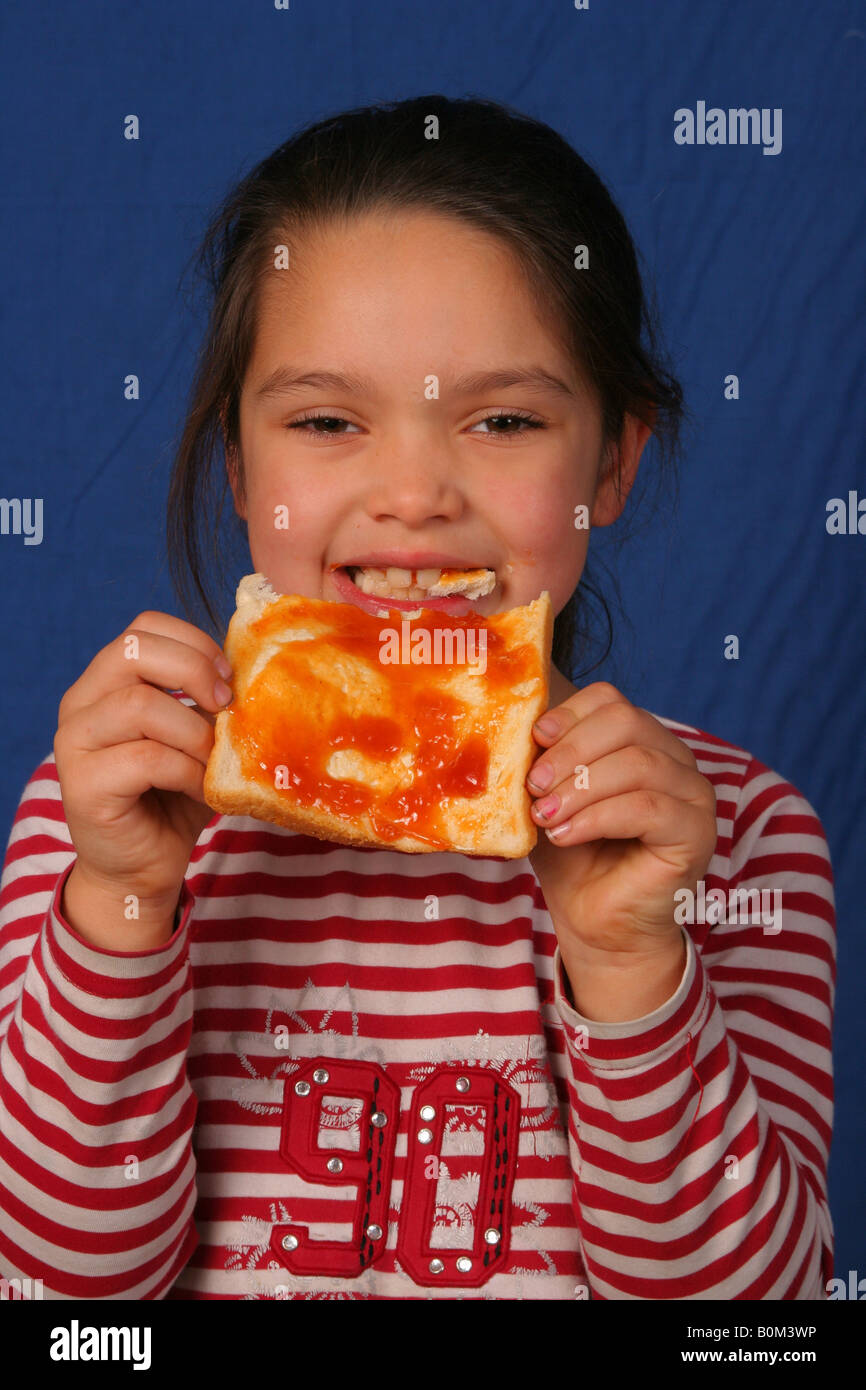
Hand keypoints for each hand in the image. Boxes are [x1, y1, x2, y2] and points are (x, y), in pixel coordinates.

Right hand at [53, 611, 231, 922]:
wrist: (142, 869)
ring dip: (193, 732)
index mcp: (107, 681)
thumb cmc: (173, 799)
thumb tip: (254, 670)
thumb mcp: (196, 738)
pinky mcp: (82, 784)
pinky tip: (201, 791)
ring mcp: (74, 742)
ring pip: (140, 704)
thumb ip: (208, 702)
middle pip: (134, 650)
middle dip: (194, 671)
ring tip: (214, 761)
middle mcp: (81, 703)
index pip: (144, 627)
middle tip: (226, 706)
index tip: (228, 677)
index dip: (194, 642)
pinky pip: (146, 758)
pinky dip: (187, 772)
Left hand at [526, 682, 716, 1010]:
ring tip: (544, 816)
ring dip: (580, 788)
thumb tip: (510, 724)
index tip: (532, 741)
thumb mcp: (547, 797)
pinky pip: (648, 808)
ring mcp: (692, 794)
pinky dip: (598, 817)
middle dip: (570, 751)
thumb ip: (540, 760)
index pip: (610, 700)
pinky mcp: (696, 832)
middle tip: (533, 786)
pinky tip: (566, 834)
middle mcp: (674, 759)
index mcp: (640, 740)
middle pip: (626, 722)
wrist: (595, 922)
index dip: (568, 715)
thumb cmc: (572, 857)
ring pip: (637, 764)